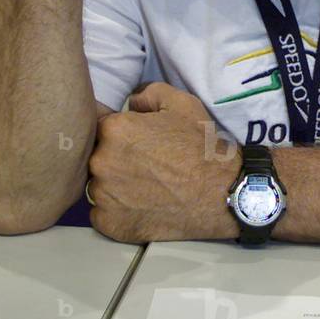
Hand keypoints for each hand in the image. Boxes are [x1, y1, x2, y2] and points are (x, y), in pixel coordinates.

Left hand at [87, 82, 240, 243]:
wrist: (222, 194)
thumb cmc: (202, 149)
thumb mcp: (182, 104)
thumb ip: (148, 94)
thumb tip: (131, 101)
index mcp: (114, 130)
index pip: (99, 127)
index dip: (119, 135)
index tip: (137, 144)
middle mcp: (101, 162)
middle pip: (97, 157)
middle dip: (116, 159)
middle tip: (145, 166)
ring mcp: (103, 196)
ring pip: (98, 186)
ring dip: (114, 186)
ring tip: (145, 188)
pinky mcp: (109, 224)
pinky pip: (102, 215)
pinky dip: (117, 212)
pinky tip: (142, 207)